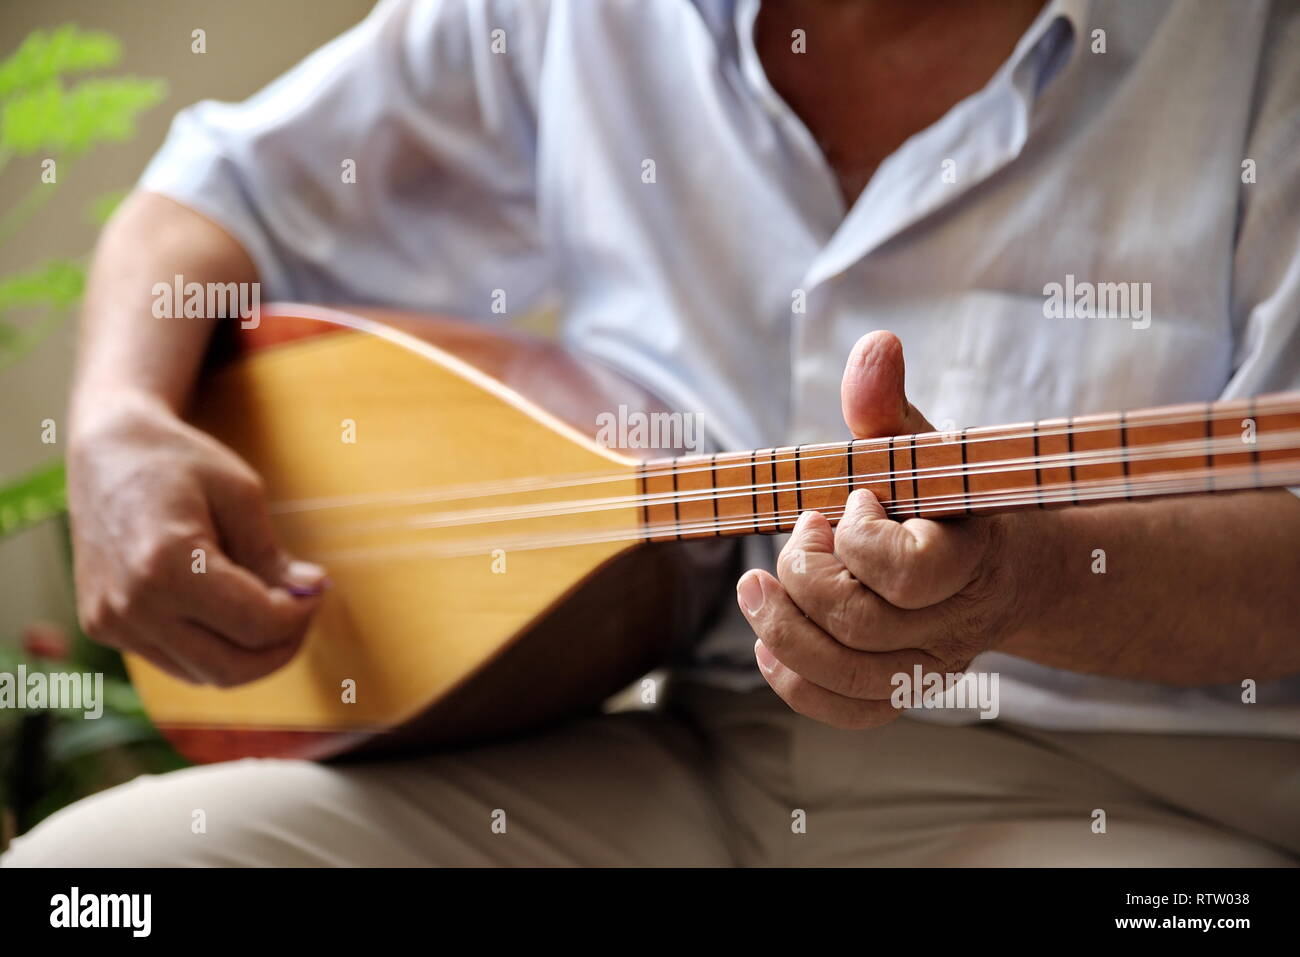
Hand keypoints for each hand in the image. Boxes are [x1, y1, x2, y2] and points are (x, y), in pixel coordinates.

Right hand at [67, 390, 326, 685]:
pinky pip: (178, 662)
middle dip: (282, 647)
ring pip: (205, 676)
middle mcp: (130, 605)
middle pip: (231, 668)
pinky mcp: (105, 629)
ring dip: (251, 655)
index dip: (301, 615)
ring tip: (273, 609)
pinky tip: (233, 611)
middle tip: (304, 610)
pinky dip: (217, 649)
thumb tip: (311, 592)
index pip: (255, 624)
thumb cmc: (178, 463)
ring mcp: (112, 623)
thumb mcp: (240, 493)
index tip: (316, 588)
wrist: (106, 453)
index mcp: (164, 565)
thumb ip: (272, 554)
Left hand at [736, 331, 1049, 727]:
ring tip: (758, 585)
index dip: (857, 535)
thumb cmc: (950, 497)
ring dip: (781, 626)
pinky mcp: (903, 689)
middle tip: (805, 532)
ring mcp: (932, 666)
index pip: (902, 572)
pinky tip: (768, 644)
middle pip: (855, 622)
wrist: (1002, 563)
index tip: (856, 497)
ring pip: (843, 673)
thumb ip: (888, 406)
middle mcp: (957, 624)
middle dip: (804, 572)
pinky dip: (796, 682)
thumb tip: (875, 345)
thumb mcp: (922, 446)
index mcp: (972, 558)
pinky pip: (848, 710)